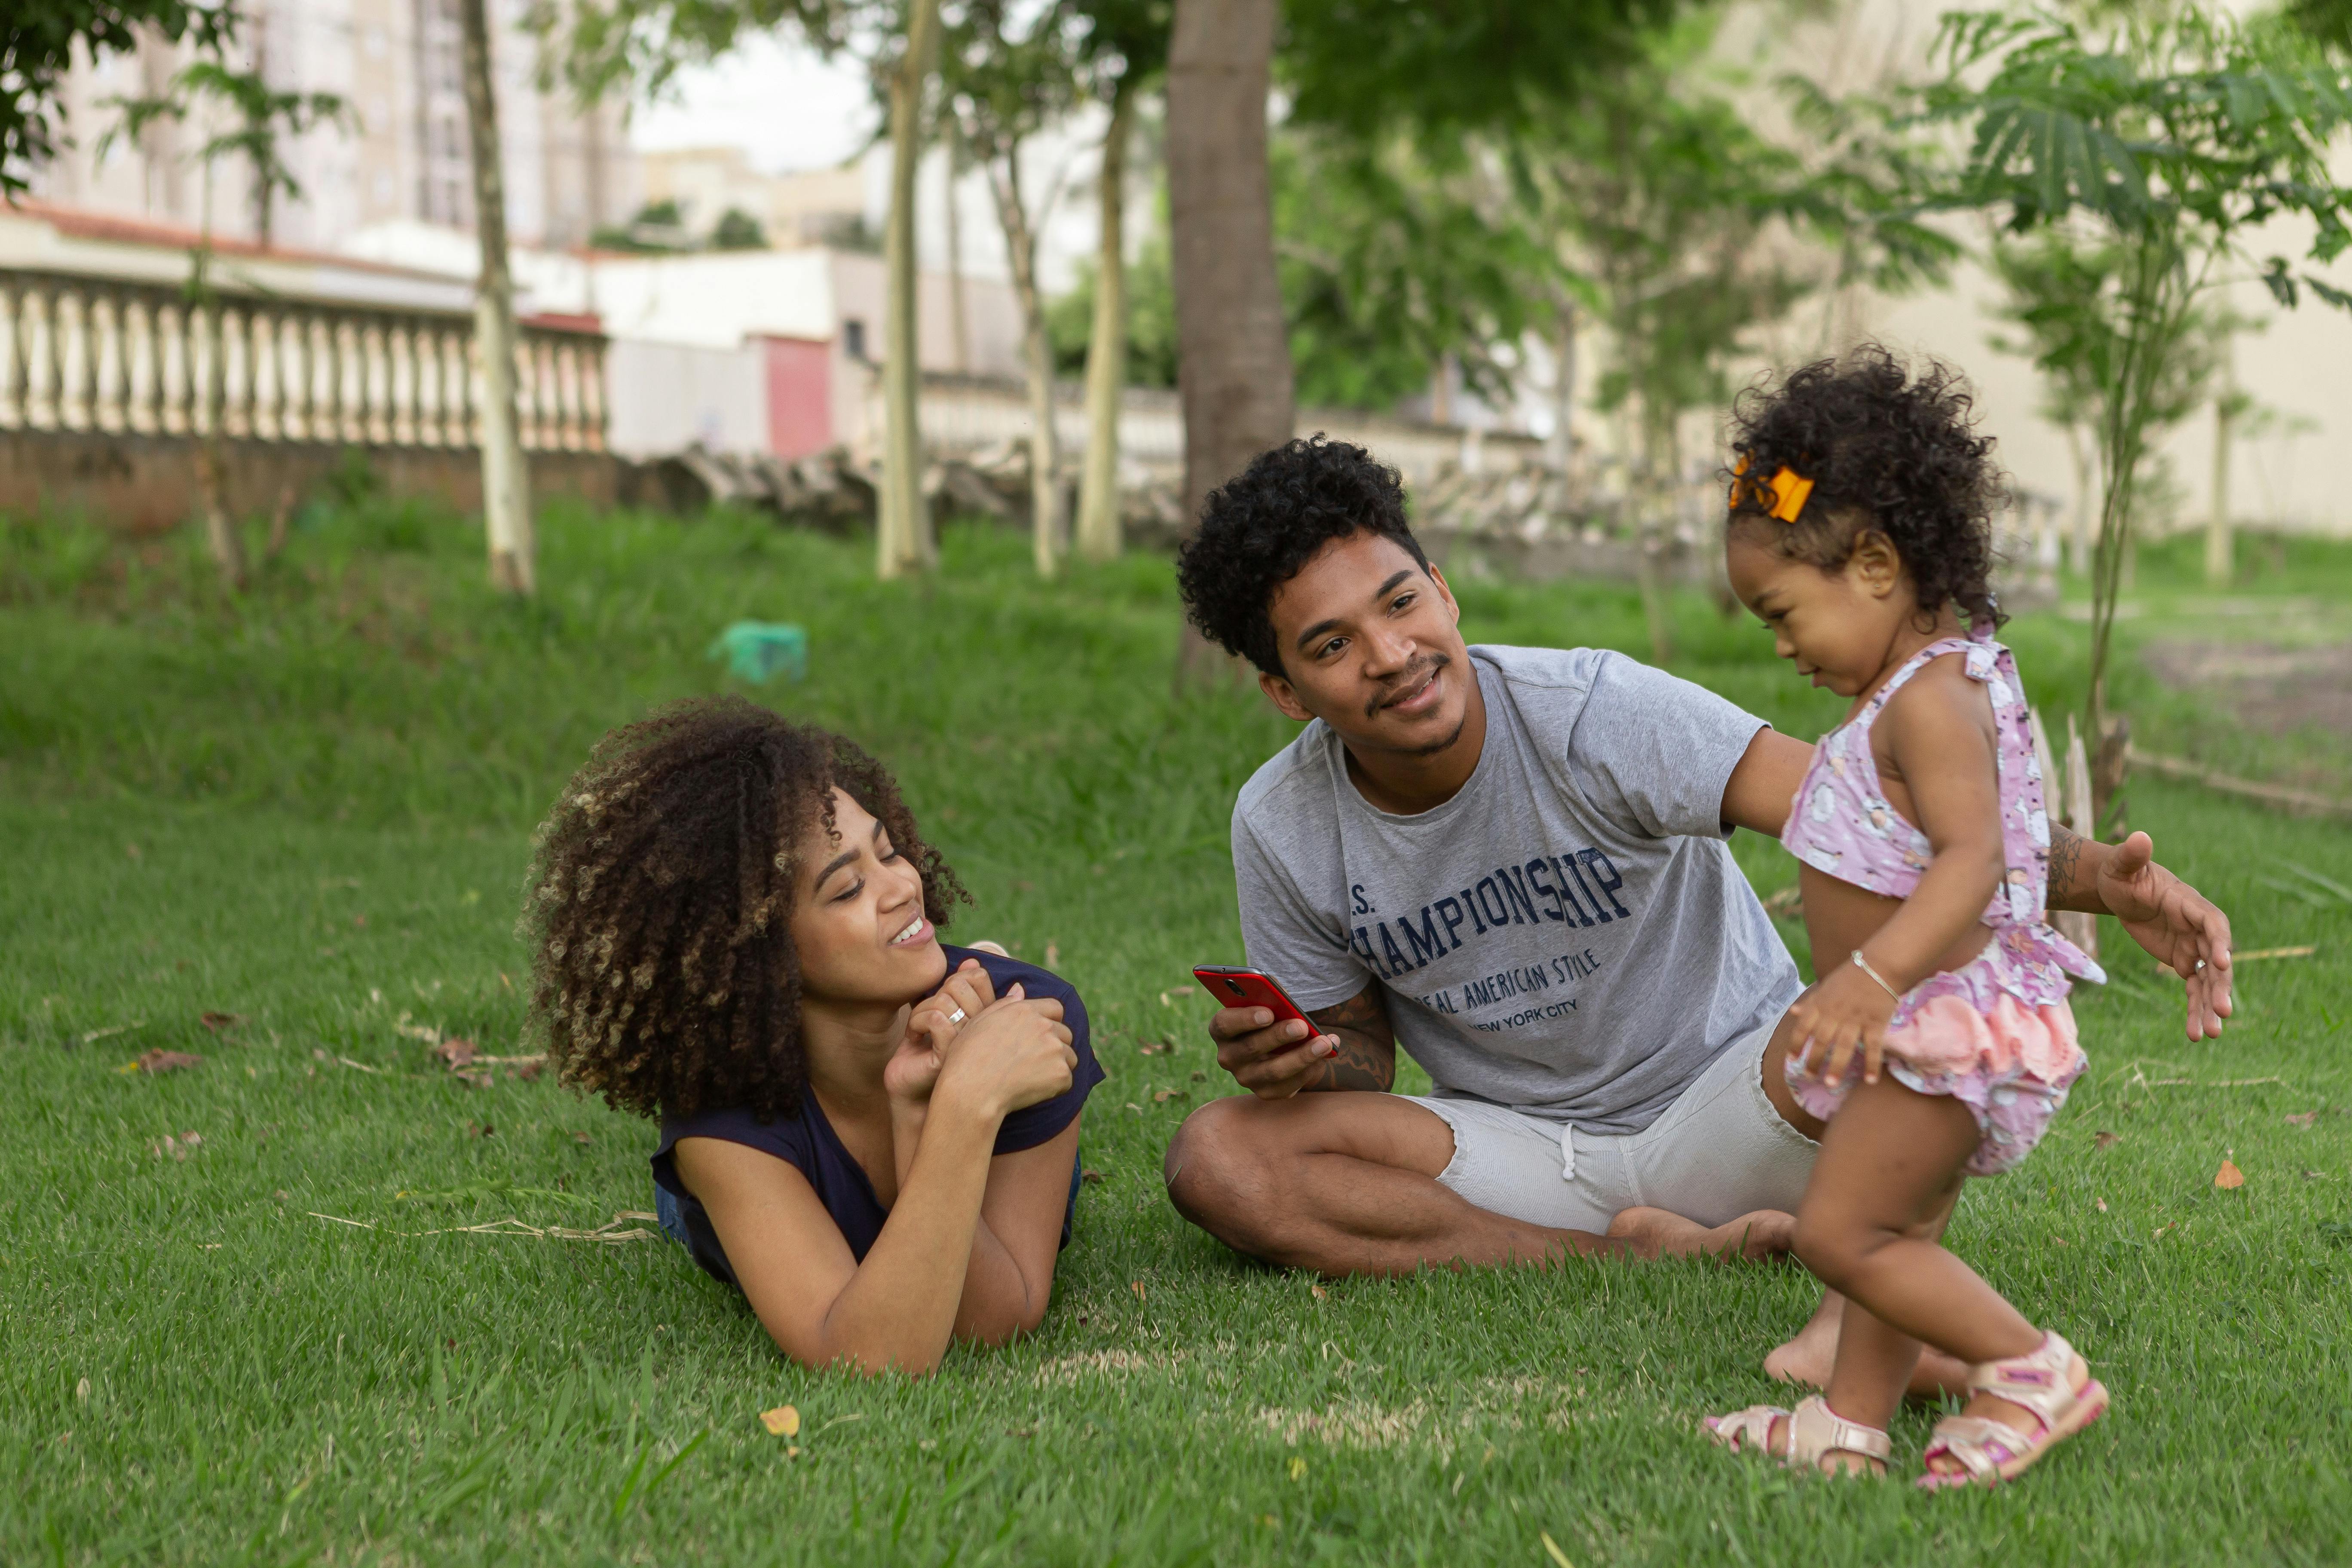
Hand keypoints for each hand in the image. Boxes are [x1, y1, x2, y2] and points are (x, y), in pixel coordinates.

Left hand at [891, 959, 998, 1102]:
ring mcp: (970, 1043)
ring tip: (918, 1031)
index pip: (978, 977)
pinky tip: (914, 1039)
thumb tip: (973, 960)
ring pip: (945, 1000)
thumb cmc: (924, 1051)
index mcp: (987, 1017)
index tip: (939, 1005)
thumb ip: (958, 989)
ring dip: (920, 1012)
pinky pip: (936, 1018)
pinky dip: (916, 1023)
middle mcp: (984, 1029)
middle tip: (924, 1020)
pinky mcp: (952, 1054)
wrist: (910, 1090)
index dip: (952, 982)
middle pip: (960, 985)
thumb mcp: (940, 1012)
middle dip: (933, 996)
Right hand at [933, 983, 1076, 1121]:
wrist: (971, 1091)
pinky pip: (1067, 1079)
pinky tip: (1034, 1090)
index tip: (1037, 1037)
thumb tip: (1020, 988)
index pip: (1055, 1008)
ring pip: (1069, 1056)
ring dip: (1057, 1065)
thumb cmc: (967, 1057)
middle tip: (1032, 1062)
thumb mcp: (979, 1021)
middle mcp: (1044, 1026)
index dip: (1049, 1022)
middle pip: (1065, 1033)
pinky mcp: (1060, 1073)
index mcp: (1025, 1010)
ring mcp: (1055, 1049)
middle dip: (1054, 1046)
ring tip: (1032, 1077)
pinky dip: (1055, 1086)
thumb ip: (1004, 1003)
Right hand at [1208, 1006, 1338, 1099]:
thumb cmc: (1272, 1014)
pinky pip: (1287, 1087)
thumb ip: (1272, 998)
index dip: (1245, 1019)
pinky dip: (1309, 1071)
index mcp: (1222, 1029)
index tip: (1268, 1013)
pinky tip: (1325, 1056)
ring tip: (1324, 1043)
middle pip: (1249, 1049)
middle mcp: (1228, 1056)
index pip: (1224, 1024)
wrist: (1280, 1041)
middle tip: (1302, 1026)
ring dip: (1301, 1057)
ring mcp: (1245, 1078)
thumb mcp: (1269, 1002)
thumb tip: (1287, 1001)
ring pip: (1272, 1072)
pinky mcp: (1265, 1092)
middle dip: (1278, 1036)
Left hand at [1787, 962, 1899, 1090]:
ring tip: (1830, 1083)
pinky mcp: (1876, 1023)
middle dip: (1814, 1060)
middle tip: (1809, 1077)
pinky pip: (1873, 1046)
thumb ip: (1811, 1002)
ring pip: (1844, 1045)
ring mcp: (1856, 1019)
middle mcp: (1836, 1013)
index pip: (1803, 1027)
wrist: (1879, 966)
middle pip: (1821, 1040)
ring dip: (1837, 1066)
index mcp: (1821, 1004)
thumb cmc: (1850, 978)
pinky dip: (1872, 1064)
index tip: (1792, 1059)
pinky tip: (1869, 1080)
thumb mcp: (1825, 987)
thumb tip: (1793, 1012)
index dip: (1796, 1043)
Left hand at [2094, 831, 2233, 1040]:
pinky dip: (2194, 1010)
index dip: (2219, 943)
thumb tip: (2138, 837)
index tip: (2221, 964)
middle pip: (2216, 961)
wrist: (2119, 889)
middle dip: (2220, 986)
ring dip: (2210, 1007)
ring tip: (2211, 1035)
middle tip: (2223, 1012)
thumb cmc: (2122, 874)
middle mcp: (2199, 930)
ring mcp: (2193, 948)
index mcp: (2191, 905)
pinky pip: (2193, 990)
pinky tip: (2195, 1035)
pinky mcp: (2183, 962)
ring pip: (2208, 982)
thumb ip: (2132, 855)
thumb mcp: (2123, 865)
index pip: (2213, 925)